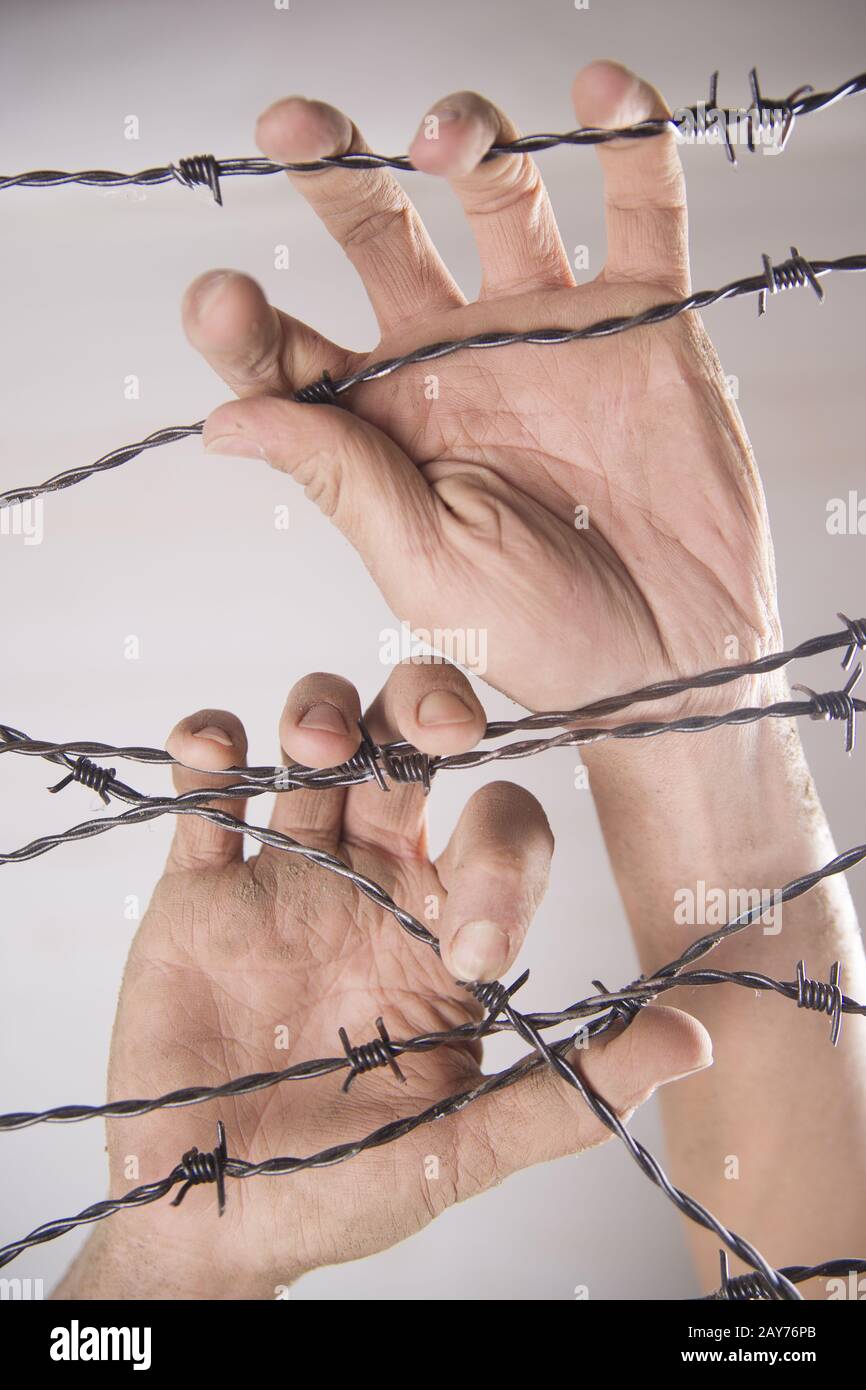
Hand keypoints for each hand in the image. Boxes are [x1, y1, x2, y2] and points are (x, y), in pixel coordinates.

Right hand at [80, 662, 709, 1298]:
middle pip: (409, 741)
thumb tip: (699, 1041)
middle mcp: (372, 880)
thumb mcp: (462, 1146)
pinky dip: (209, 750)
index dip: (504, 854)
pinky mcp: (200, 887)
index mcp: (444, 927)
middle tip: (441, 729)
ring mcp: (286, 874)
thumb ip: (571, 1092)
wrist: (213, 1221)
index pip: (502, 830)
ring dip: (324, 711)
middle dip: (428, 705)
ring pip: (314, 742)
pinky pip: (207, 795)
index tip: (469, 948)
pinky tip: (216, 750)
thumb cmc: (342, 1186)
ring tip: (321, 745)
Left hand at [190, 61, 779, 712]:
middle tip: (292, 128)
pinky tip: (599, 97)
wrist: (676, 655)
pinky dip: (626, 139)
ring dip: (469, 140)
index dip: (244, 318)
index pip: (292, 347)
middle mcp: (458, 356)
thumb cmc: (543, 634)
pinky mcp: (643, 315)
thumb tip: (227, 416)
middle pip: (379, 232)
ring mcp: (550, 327)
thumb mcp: (426, 566)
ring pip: (499, 194)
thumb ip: (341, 478)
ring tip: (450, 136)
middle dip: (334, 173)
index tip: (220, 294)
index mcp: (387, 423)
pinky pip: (637, 204)